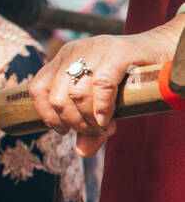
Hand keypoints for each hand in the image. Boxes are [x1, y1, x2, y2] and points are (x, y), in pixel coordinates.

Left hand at [27, 20, 184, 141]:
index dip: (47, 115)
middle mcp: (74, 52)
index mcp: (63, 59)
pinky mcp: (118, 51)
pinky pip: (102, 84)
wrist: (165, 49)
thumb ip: (90, 124)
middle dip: (73, 122)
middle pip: (57, 96)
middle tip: (93, 131)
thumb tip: (81, 152)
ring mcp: (95, 49)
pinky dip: (102, 107)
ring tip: (105, 127)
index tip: (63, 130)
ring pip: (76, 93)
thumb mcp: (104, 102)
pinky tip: (107, 119)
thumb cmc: (131, 77)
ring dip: (89, 119)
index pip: (37, 89)